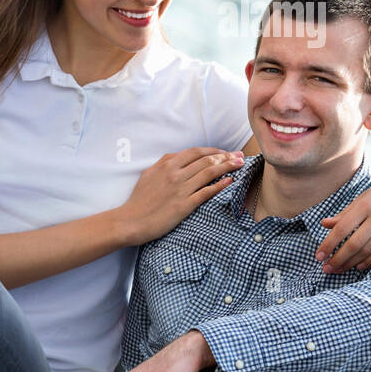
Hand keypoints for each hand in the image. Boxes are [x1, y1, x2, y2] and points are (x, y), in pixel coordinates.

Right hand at [121, 147, 243, 244]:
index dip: (213, 150)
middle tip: (240, 156)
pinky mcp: (184, 205)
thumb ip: (164, 163)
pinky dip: (220, 185)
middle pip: (206, 160)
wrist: (131, 220)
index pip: (195, 152)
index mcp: (166, 165)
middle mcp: (175, 174)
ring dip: (227, 167)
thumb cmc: (138, 200)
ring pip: (209, 173)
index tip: (224, 152)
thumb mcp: (148, 175)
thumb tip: (178, 157)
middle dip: (226, 156)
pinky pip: (206, 192)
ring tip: (240, 165)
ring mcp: (180, 189)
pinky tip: (230, 181)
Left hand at [315, 167, 370, 273]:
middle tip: (325, 268)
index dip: (328, 244)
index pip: (341, 229)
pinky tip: (358, 267)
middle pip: (354, 244)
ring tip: (337, 270)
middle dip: (337, 259)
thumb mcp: (362, 198)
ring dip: (350, 263)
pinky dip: (369, 261)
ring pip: (367, 250)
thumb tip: (324, 224)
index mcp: (364, 207)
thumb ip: (344, 213)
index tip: (318, 255)